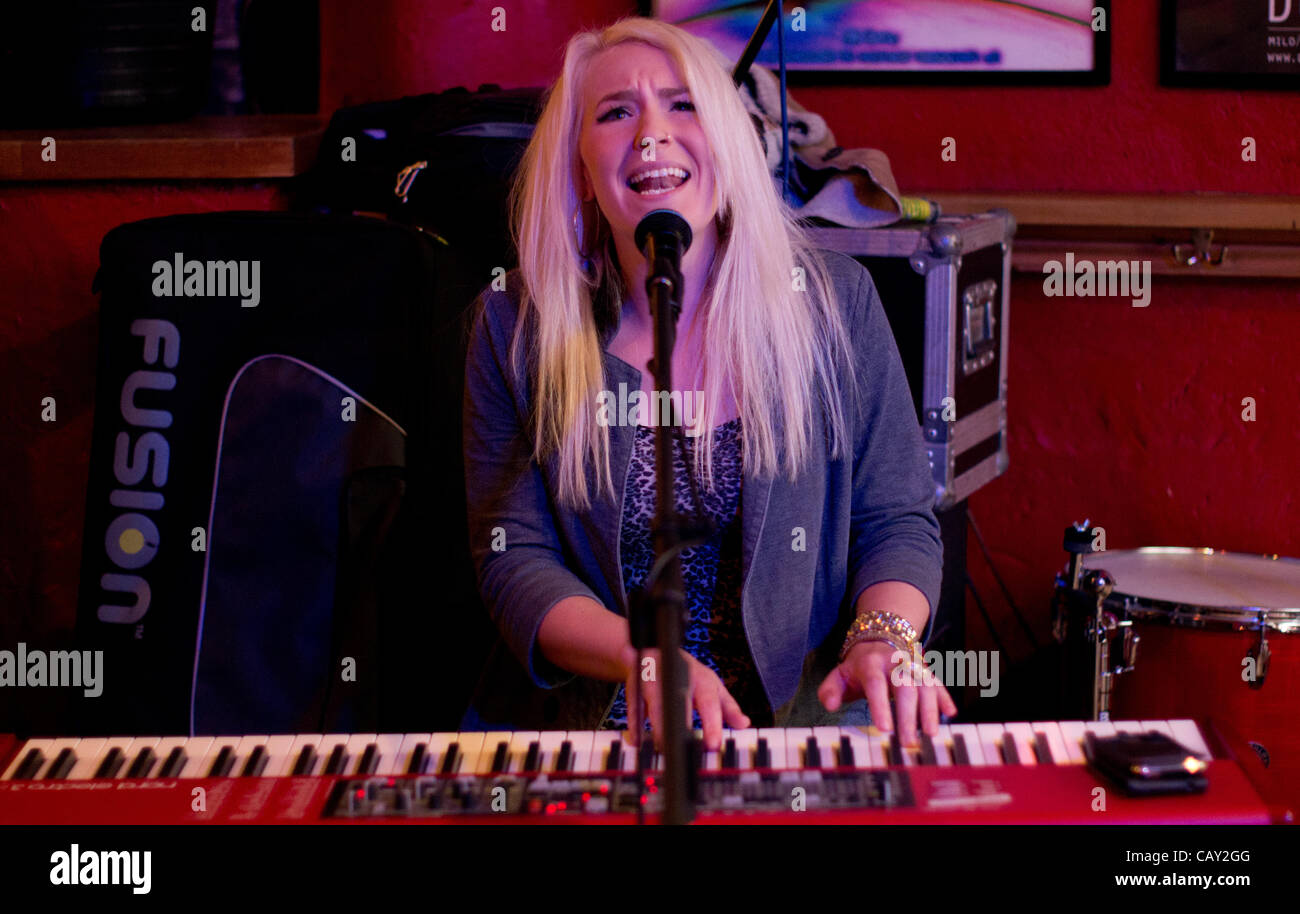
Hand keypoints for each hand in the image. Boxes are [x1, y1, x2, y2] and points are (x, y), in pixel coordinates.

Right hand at [619, 646, 749, 751]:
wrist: (658, 650)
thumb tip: (744, 724)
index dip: (711, 724)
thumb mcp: (713, 687)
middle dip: (682, 728)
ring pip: (655, 703)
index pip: (709, 702)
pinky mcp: (636, 684)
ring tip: (663, 750)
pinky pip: (634, 705)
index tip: (713, 745)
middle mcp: (678, 676)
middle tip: (686, 753)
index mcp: (700, 679)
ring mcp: (655, 678)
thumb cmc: (689, 675)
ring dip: (658, 728)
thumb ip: (728, 707)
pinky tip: (637, 741)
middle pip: (680, 703)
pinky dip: (635, 724)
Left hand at [817, 641, 957, 746]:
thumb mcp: (839, 675)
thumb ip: (830, 690)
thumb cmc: (859, 667)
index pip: (876, 685)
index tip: (885, 729)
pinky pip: (938, 683)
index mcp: (870, 664)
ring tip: (930, 734)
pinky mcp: (926, 671)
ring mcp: (913, 666)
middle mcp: (895, 663)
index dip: (880, 707)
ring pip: (925, 686)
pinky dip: (944, 697)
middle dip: (907, 716)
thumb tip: (830, 705)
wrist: (879, 640)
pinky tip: (950, 713)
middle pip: (904, 688)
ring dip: (929, 710)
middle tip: (908, 742)